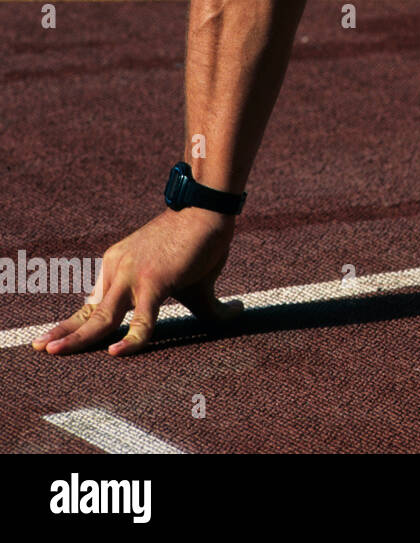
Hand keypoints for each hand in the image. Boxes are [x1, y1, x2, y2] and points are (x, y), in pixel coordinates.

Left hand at [33, 208, 242, 355]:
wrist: (208, 210)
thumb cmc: (204, 241)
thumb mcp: (196, 279)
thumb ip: (209, 305)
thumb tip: (237, 314)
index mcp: (120, 266)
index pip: (93, 302)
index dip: (72, 323)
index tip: (51, 338)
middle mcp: (119, 269)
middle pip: (89, 311)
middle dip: (64, 333)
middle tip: (40, 349)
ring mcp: (134, 275)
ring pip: (103, 317)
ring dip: (78, 338)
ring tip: (55, 352)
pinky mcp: (154, 281)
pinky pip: (142, 319)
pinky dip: (131, 339)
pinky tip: (118, 353)